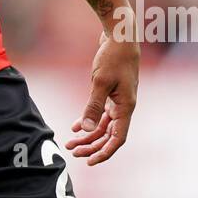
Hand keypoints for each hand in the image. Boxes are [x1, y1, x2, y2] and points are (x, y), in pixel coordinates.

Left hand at [65, 31, 138, 164]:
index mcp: (126, 107)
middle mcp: (124, 106)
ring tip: (71, 142)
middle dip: (91, 145)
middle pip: (108, 135)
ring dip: (88, 134)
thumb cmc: (113, 57)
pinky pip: (100, 112)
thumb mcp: (100, 82)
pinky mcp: (111, 91)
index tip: (89, 162)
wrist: (119, 35)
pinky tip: (75, 125)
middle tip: (73, 151)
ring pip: (103, 125)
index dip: (104, 152)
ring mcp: (118, 99)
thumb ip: (93, 107)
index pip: (117, 139)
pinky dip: (89, 120)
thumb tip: (87, 130)